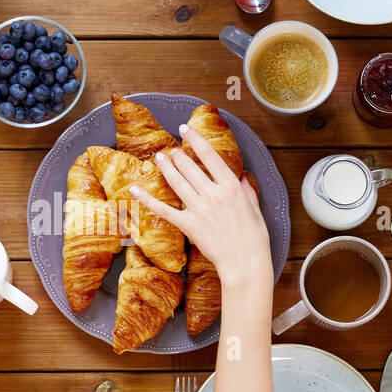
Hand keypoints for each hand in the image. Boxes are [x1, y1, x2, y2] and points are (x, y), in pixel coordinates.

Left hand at [129, 126, 270, 285]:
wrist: (245, 262)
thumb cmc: (255, 237)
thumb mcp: (255, 208)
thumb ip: (246, 190)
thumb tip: (240, 177)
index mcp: (231, 187)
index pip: (210, 156)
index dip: (195, 140)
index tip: (186, 129)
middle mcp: (213, 194)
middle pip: (190, 167)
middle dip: (178, 156)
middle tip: (170, 150)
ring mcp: (199, 209)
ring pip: (177, 182)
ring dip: (166, 168)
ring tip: (159, 158)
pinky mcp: (189, 225)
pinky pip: (164, 210)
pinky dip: (148, 200)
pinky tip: (136, 190)